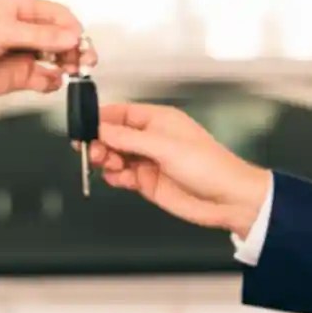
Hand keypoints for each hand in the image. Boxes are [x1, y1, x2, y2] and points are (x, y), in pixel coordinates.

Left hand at [0, 0, 96, 107]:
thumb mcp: (2, 31)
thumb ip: (39, 36)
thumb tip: (71, 38)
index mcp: (20, 8)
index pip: (60, 15)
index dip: (73, 29)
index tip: (79, 43)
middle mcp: (26, 29)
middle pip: (65, 37)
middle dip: (77, 48)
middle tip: (84, 61)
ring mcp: (25, 52)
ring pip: (60, 57)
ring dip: (70, 64)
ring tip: (71, 72)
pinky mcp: (22, 75)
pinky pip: (48, 78)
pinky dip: (54, 81)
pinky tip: (51, 81)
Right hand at [89, 104, 271, 236]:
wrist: (227, 199)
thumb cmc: (210, 166)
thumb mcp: (165, 146)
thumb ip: (129, 138)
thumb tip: (102, 128)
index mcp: (159, 120)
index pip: (121, 113)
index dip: (101, 119)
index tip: (84, 128)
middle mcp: (152, 138)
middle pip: (113, 135)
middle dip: (100, 142)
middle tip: (93, 151)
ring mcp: (149, 160)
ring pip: (115, 156)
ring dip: (106, 159)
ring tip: (108, 164)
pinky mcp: (148, 182)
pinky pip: (121, 175)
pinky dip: (114, 177)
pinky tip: (119, 178)